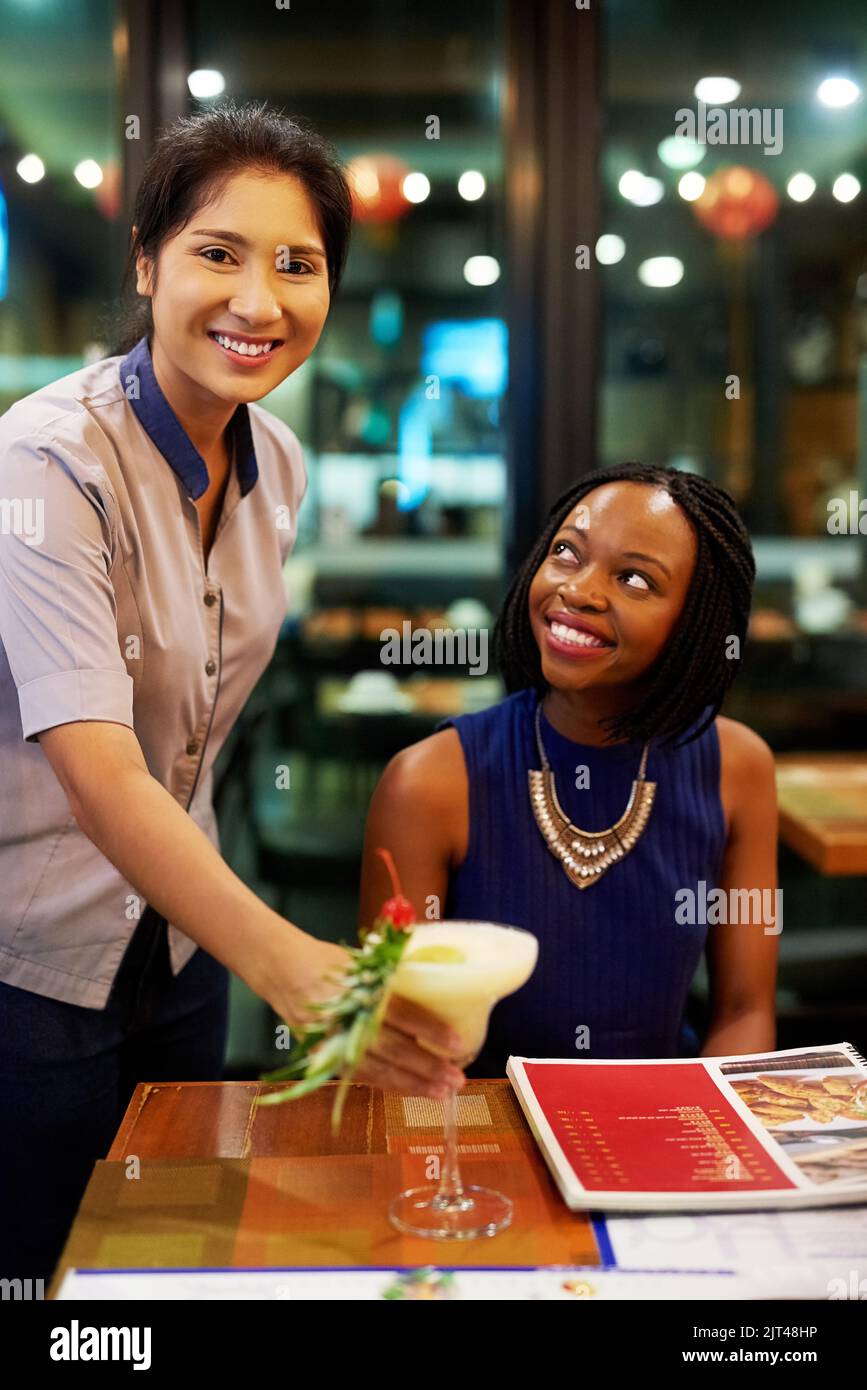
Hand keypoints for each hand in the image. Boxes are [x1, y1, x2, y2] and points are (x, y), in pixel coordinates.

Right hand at [253, 923, 466, 1099]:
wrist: (281, 970)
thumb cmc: (329, 962)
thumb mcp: (364, 961)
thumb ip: (394, 977)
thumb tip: (440, 988)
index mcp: (359, 989)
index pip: (399, 1011)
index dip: (429, 1028)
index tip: (457, 1042)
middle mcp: (346, 1018)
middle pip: (391, 1048)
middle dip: (426, 1067)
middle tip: (456, 1080)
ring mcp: (333, 1042)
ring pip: (377, 1070)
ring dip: (412, 1084)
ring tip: (441, 1093)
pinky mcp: (325, 1057)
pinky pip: (361, 1076)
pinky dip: (389, 1084)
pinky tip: (412, 1090)